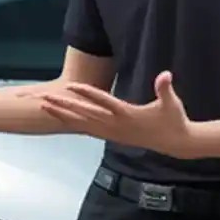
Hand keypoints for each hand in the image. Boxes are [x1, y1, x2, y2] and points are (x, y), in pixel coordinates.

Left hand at [35, 71, 197, 157]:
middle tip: (44, 97)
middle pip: (85, 113)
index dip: (87, 93)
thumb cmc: (174, 120)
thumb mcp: (172, 103)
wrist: (176, 144)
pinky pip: (87, 129)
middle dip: (64, 105)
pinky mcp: (112, 136)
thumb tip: (165, 75)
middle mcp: (116, 125)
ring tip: (43, 106)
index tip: (71, 85)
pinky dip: (72, 123)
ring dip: (62, 114)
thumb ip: (165, 89)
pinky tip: (59, 118)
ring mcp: (112, 132)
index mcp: (128, 115)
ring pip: (82, 123)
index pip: (103, 101)